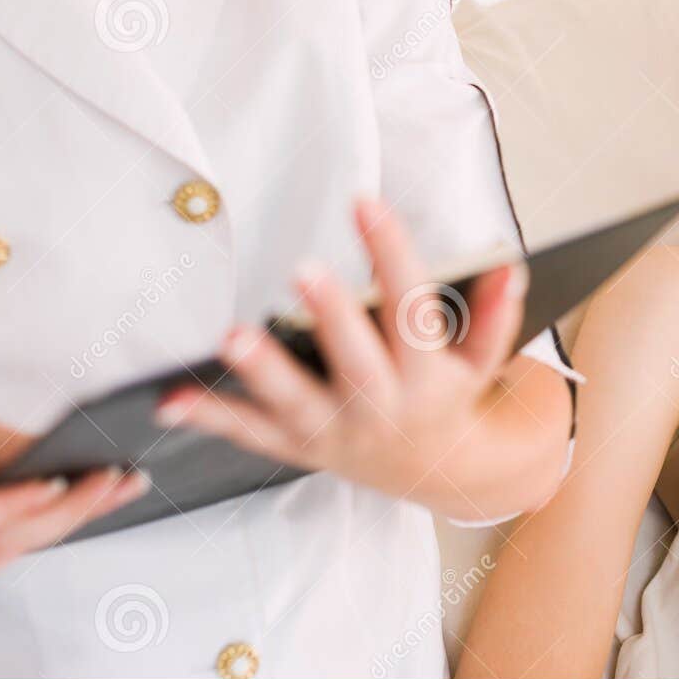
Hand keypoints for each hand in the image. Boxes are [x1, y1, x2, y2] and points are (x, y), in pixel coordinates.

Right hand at [0, 401, 149, 587]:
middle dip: (61, 512)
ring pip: (11, 552)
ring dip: (71, 520)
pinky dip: (54, 525)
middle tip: (115, 478)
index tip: (55, 480)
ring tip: (124, 484)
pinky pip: (11, 552)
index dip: (3, 506)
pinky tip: (96, 499)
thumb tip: (56, 451)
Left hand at [156, 197, 528, 497]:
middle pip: (357, 361)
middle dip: (331, 317)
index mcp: (427, 377)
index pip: (413, 309)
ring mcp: (334, 430)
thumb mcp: (483, 360)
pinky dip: (210, 417)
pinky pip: (250, 433)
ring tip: (232, 338)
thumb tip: (506, 266)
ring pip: (297, 402)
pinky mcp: (297, 445)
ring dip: (263, 372)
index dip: (392, 254)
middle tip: (305, 270)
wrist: (436, 474)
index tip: (367, 204)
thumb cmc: (449, 396)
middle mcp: (381, 407)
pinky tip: (171, 399)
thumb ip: (494, 314)